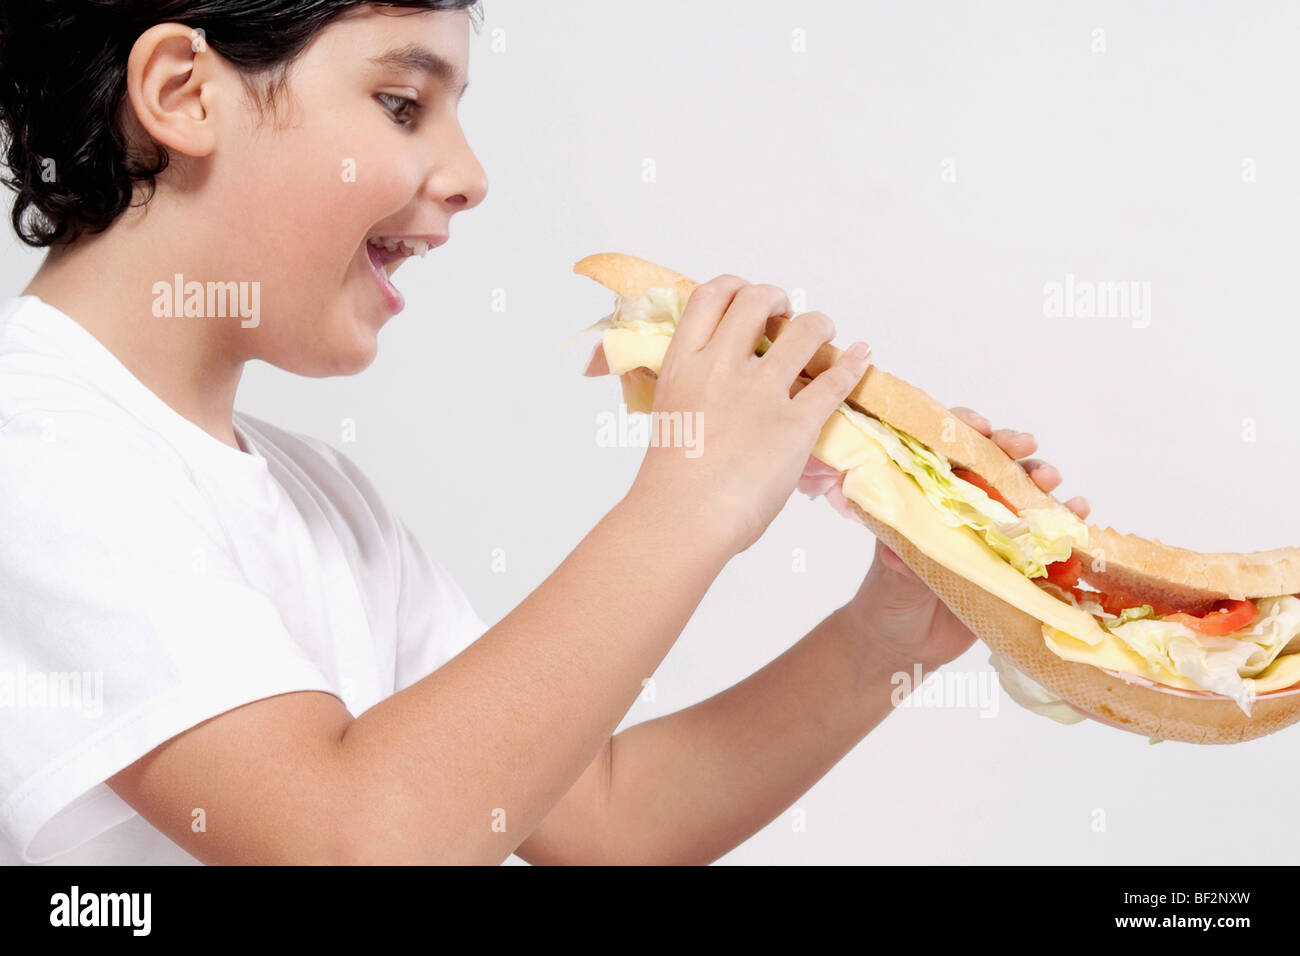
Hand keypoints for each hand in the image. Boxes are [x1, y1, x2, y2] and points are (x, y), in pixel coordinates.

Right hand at [626, 276, 872, 556]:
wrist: (682, 518)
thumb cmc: (669, 482)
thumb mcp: (670, 415)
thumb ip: (691, 391)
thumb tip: (709, 388)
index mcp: (683, 364)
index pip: (710, 297)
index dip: (735, 288)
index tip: (748, 299)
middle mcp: (721, 366)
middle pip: (757, 300)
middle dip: (777, 301)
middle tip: (786, 316)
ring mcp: (760, 393)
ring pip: (804, 330)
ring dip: (819, 324)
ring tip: (824, 332)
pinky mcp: (795, 424)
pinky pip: (833, 381)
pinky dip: (852, 366)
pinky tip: (861, 358)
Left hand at [844, 406, 1090, 670]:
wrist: (905, 646)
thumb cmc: (887, 599)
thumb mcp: (890, 579)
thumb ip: (897, 565)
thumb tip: (897, 554)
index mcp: (924, 496)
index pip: (942, 449)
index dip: (961, 431)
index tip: (980, 427)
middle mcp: (960, 506)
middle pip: (988, 466)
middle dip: (1009, 451)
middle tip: (1025, 446)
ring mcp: (989, 532)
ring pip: (1020, 497)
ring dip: (1041, 485)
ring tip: (1054, 482)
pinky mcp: (1013, 563)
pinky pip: (1044, 541)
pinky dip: (1064, 528)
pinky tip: (1080, 519)